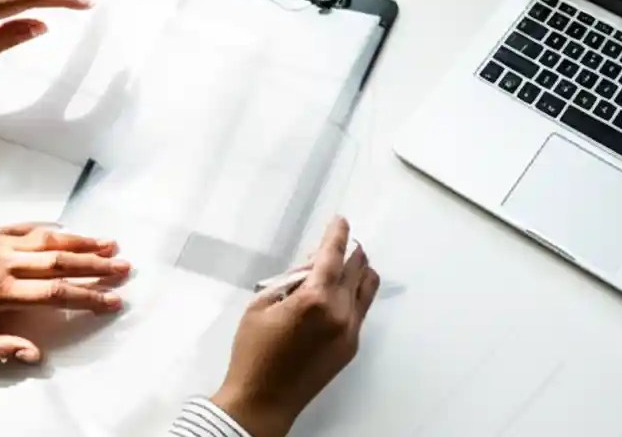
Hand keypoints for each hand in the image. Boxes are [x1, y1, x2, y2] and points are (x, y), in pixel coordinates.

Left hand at [0, 223, 129, 362]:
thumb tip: (34, 356)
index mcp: (4, 291)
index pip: (56, 294)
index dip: (88, 297)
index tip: (113, 300)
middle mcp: (10, 263)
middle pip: (62, 263)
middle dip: (97, 266)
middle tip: (125, 267)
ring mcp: (4, 243)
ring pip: (51, 240)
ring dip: (83, 242)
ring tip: (111, 244)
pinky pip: (30, 226)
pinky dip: (53, 228)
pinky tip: (70, 230)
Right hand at [211, 218, 379, 436]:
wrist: (263, 400)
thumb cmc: (254, 353)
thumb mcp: (261, 305)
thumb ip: (290, 281)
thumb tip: (310, 268)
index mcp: (315, 298)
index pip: (334, 255)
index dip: (338, 234)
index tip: (341, 221)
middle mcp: (340, 312)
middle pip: (357, 267)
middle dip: (348, 250)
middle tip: (333, 246)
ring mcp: (350, 330)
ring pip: (367, 287)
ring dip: (358, 270)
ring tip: (340, 269)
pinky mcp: (352, 346)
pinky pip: (361, 310)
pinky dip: (353, 295)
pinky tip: (335, 297)